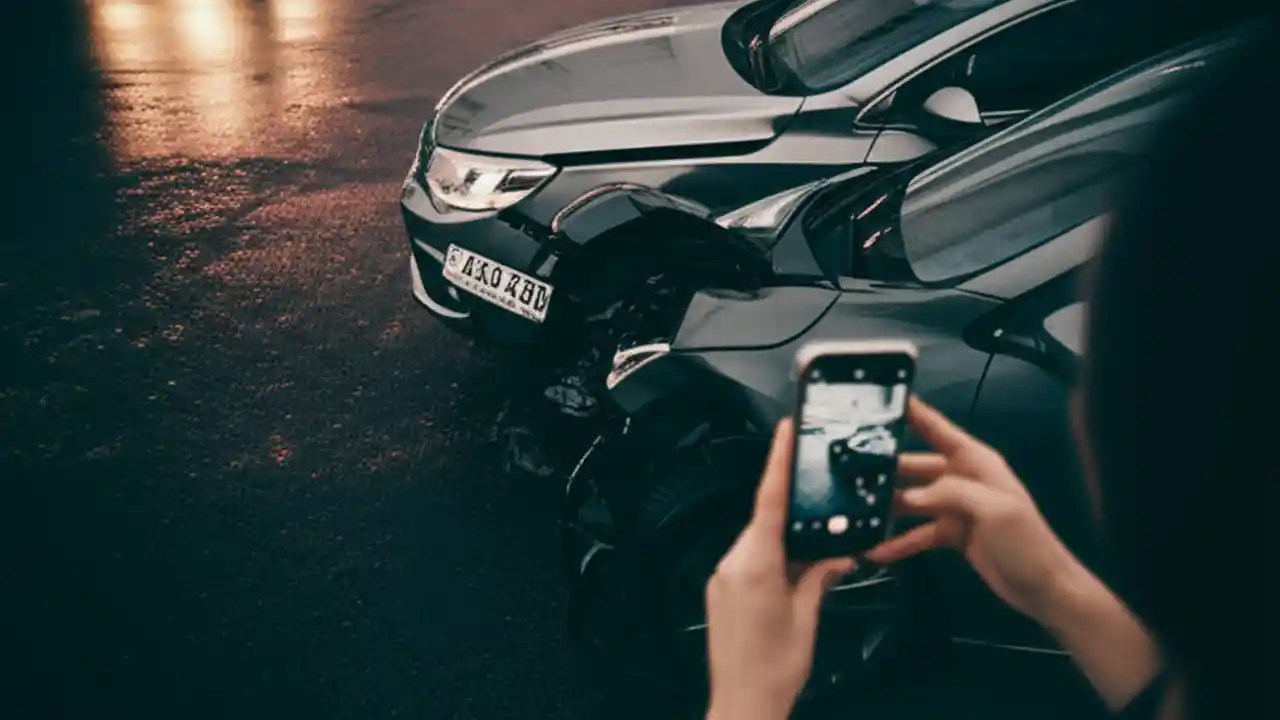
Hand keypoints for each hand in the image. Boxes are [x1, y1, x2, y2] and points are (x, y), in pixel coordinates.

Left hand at [705, 419, 853, 719]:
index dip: (778, 463)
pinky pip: (748, 561)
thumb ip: (819, 574)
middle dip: (792, 514)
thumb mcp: (807, 615)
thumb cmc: (776, 667)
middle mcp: (732, 564)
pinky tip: (792, 575)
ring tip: (814, 552)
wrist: (743, 702)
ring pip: (757, 542)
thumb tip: (837, 552)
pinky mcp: (720, 592)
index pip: (768, 500)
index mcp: (755, 564)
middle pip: (764, 521)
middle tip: (822, 506)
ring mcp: (722, 577)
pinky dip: (770, 559)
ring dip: (783, 542)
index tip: (785, 431)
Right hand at [866, 397, 1161, 709]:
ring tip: (855, 511)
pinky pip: (918, 533)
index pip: (939, 430)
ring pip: (912, 500)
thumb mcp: (994, 510)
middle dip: (886, 467)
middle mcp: (962, 479)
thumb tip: (906, 497)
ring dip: (887, 507)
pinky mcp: (951, 534)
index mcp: (976, 462)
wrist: (1044, 588)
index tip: (882, 400)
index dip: (913, 413)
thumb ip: (950, 494)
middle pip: (916, 465)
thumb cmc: (1026, 542)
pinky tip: (875, 550)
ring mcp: (955, 507)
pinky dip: (898, 542)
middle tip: (848, 470)